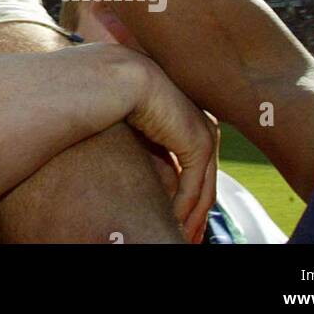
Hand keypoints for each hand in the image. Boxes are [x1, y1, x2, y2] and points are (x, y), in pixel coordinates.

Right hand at [117, 48, 218, 242]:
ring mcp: (204, 131)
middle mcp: (201, 121)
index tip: (178, 216)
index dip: (187, 192)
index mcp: (186, 112)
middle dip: (196, 211)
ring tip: (182, 236)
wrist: (115, 77)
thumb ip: (144, 147)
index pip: (193, 161)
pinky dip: (185, 209)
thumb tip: (144, 175)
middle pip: (203, 176)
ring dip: (193, 216)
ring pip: (203, 186)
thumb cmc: (110, 91)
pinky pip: (194, 187)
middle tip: (187, 235)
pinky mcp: (199, 143)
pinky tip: (174, 222)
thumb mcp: (130, 122)